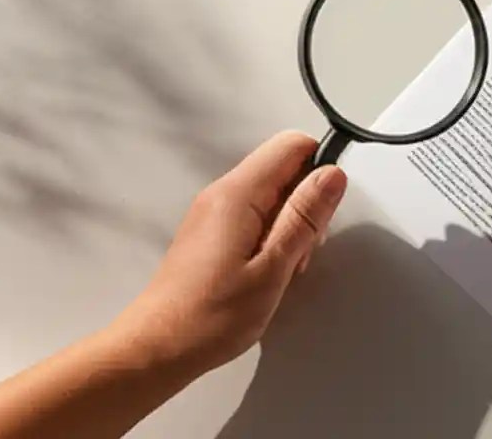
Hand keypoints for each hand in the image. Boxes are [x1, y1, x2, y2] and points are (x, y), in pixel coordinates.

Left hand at [110, 131, 346, 375]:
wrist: (158, 347)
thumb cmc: (212, 316)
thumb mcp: (273, 267)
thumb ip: (305, 217)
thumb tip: (332, 174)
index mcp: (238, 194)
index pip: (291, 145)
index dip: (320, 166)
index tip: (326, 208)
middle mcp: (222, 193)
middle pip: (283, 168)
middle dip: (307, 202)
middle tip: (302, 250)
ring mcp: (214, 212)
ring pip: (272, 195)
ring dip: (291, 225)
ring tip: (283, 269)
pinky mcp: (211, 232)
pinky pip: (255, 216)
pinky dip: (272, 238)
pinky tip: (268, 273)